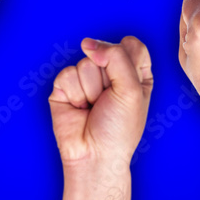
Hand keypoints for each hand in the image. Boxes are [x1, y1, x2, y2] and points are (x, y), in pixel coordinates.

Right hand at [49, 37, 151, 167]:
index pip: (130, 45)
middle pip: (105, 51)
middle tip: (108, 100)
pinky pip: (66, 74)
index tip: (127, 84)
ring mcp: (86, 78)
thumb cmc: (119, 129)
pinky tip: (79, 108)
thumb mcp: (132, 89)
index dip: (126, 60)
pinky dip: (75, 94)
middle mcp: (110, 73)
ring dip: (91, 90)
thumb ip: (116, 56)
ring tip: (93, 107)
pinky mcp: (65, 86)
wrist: (94, 155)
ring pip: (85, 63)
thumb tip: (89, 43)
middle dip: (108, 78)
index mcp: (134, 73)